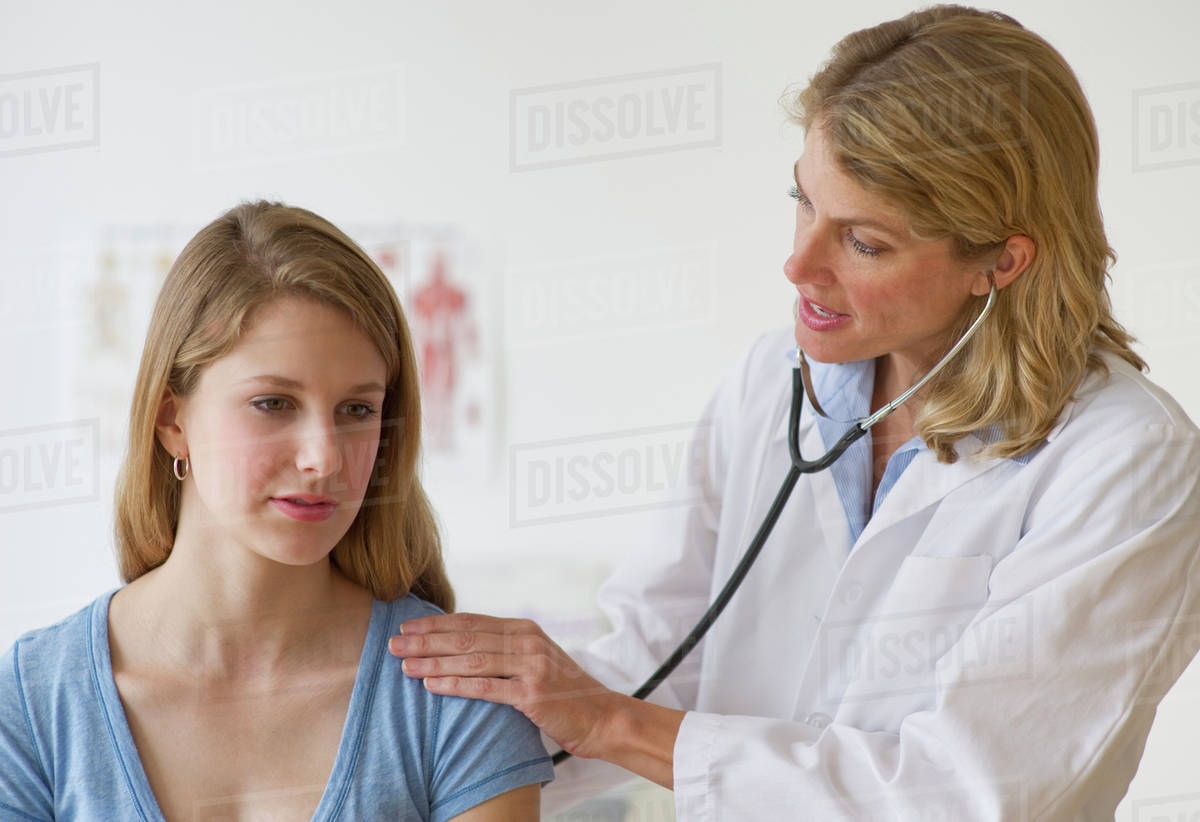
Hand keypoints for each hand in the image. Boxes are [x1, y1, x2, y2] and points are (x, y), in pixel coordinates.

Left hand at [388, 613, 625, 759]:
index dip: (436, 624)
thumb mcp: (534, 659)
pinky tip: (431, 684)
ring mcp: (531, 666)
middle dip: (425, 640)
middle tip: (394, 644)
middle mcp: (527, 642)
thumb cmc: (562, 691)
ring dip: (433, 662)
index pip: (471, 621)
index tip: (407, 627)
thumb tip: (459, 644)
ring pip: (471, 660)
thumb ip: (504, 648)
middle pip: (466, 637)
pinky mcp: (532, 694)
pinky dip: (455, 684)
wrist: (600, 716)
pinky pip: (485, 688)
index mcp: (525, 629)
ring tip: (405, 665)